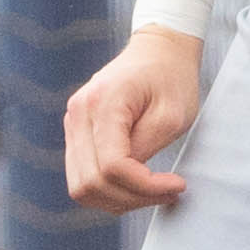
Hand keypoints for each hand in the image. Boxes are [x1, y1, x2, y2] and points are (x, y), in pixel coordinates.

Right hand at [65, 28, 202, 210]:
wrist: (159, 49)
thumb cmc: (171, 77)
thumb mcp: (172, 114)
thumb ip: (147, 148)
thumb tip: (130, 181)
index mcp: (102, 104)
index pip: (112, 167)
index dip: (144, 187)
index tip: (177, 185)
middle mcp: (78, 114)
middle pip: (90, 183)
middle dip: (132, 199)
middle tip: (167, 193)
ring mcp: (73, 123)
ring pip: (82, 187)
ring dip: (118, 200)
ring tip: (153, 191)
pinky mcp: (77, 133)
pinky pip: (84, 176)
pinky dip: (110, 189)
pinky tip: (138, 184)